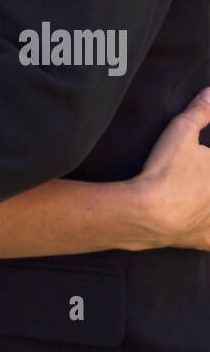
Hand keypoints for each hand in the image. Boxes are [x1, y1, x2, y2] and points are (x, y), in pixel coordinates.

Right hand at [127, 88, 209, 248]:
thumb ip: (200, 111)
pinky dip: (208, 234)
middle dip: (208, 179)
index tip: (203, 158)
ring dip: (209, 204)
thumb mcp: (181, 132)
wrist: (148, 211)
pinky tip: (203, 228)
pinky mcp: (203, 240)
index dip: (208, 160)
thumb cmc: (166, 170)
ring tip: (198, 195)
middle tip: (196, 176)